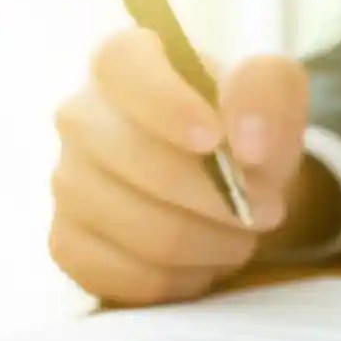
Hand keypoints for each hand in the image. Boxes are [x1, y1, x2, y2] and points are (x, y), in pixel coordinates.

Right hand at [50, 27, 309, 305]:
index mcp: (122, 62)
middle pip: (133, 160)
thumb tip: (248, 141)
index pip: (122, 68)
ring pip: (140, 229)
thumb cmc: (242, 130)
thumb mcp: (273, 95)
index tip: (214, 140)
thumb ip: (268, 92)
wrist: (229, 188)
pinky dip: (182, 279)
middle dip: (216, 197)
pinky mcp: (68, 244)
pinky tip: (201, 261)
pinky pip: (128, 276)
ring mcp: (68, 184)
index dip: (166, 105)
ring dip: (210, 243)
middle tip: (266, 210)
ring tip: (239, 234)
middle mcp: (80, 117)